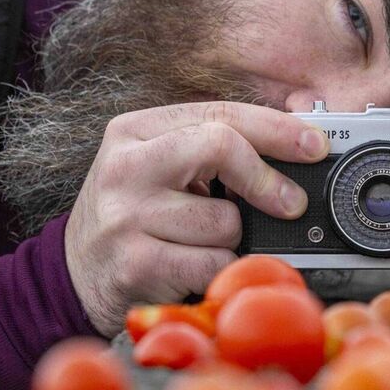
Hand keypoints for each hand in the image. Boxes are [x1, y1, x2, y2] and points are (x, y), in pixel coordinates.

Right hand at [64, 101, 329, 335]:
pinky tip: (195, 268)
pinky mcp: (135, 264)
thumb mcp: (163, 166)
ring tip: (202, 242)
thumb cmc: (134, 215)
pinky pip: (214, 263)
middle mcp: (126, 166)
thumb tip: (298, 138)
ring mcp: (126, 216)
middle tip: (290, 203)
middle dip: (267, 178)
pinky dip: (220, 270)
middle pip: (222, 147)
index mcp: (136, 130)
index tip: (315, 146)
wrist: (73, 274)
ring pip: (226, 220)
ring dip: (234, 238)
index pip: (220, 115)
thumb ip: (216, 147)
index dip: (278, 129)